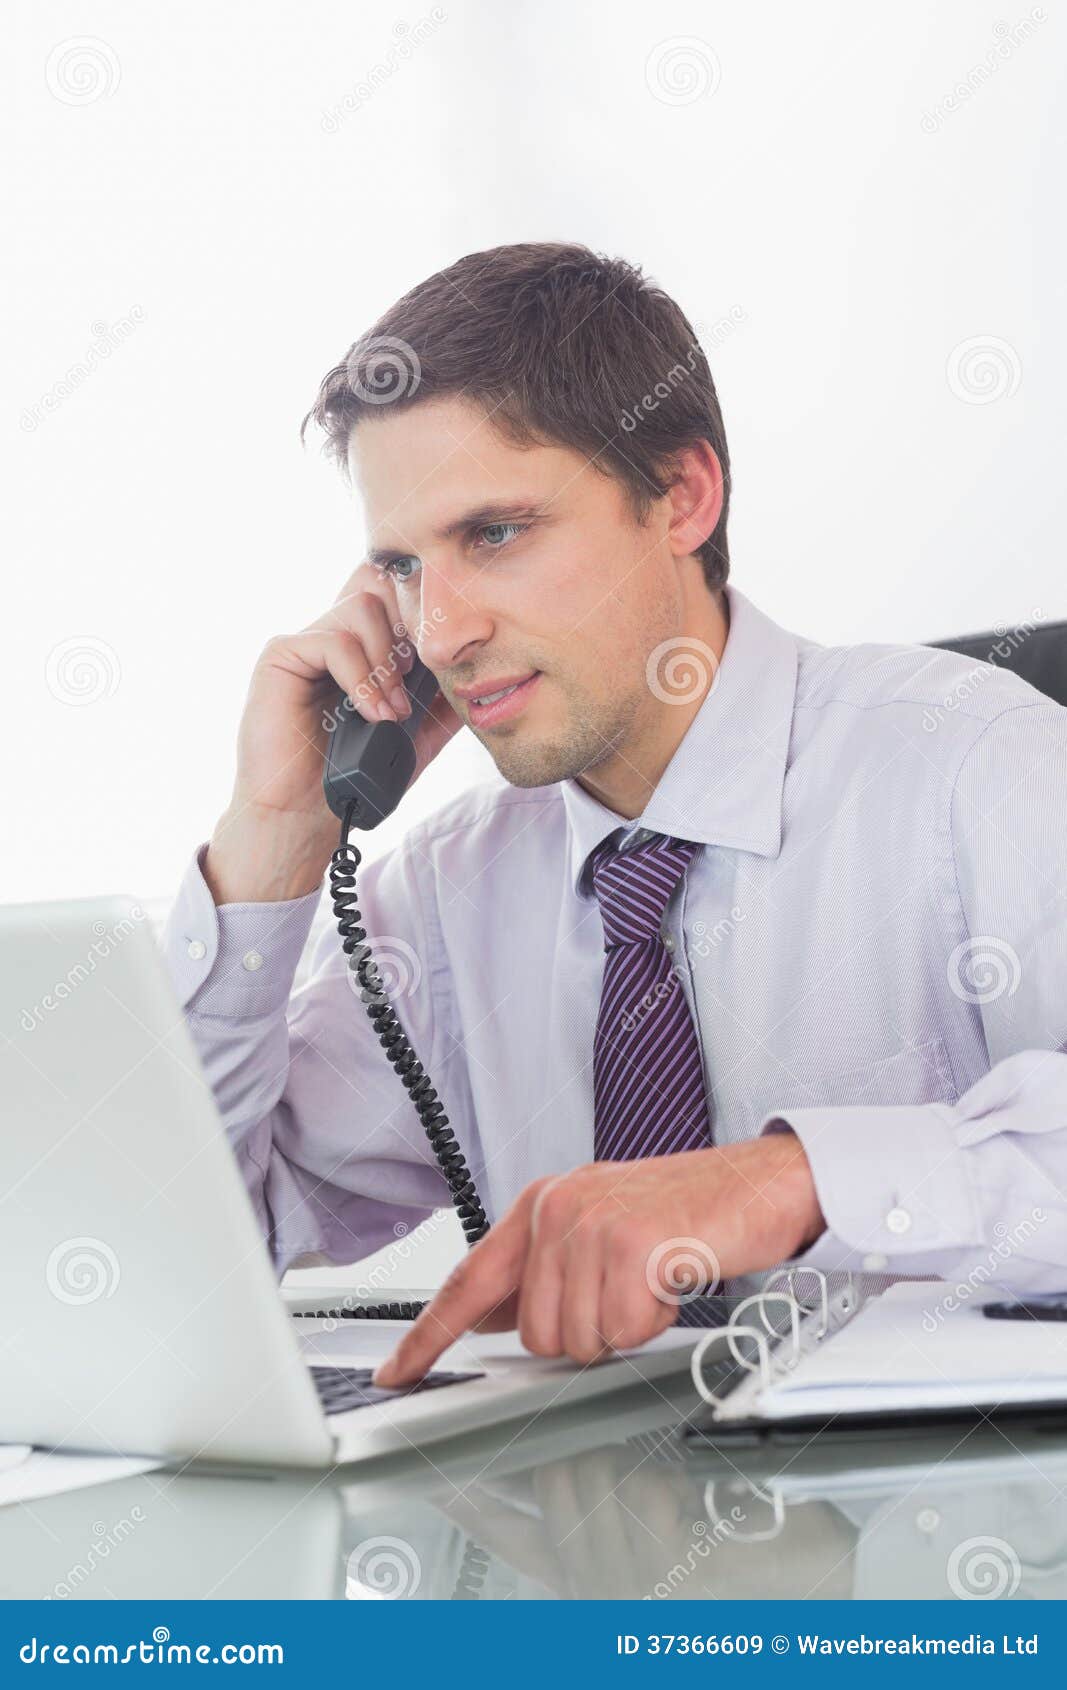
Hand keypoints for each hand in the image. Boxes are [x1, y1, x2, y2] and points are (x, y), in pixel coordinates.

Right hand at [204, 563, 462, 902]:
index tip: (438, 661)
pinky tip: (372, 714)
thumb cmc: (357, 777)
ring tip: (393, 711)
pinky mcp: (282, 656)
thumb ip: (441, 702)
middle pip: (380, 585)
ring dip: (388, 662)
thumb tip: (479, 672)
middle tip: (418, 680)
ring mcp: (306, 643)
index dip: (421, 613)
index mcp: (363, 646)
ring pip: (362, 607)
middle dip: (410, 631)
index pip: (394, 591)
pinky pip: (333, 641)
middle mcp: (333, 635)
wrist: (307, 815)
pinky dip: (362, 678)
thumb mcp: (416, 736)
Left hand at [373, 1132, 824, 1386]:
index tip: (396, 1372)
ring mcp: (593, 1224)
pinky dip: (653, 1324)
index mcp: (540, 1204)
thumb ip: (541, 1269)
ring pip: (577, 1340)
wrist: (759, 1184)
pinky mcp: (633, 1245)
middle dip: (585, 1332)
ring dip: (622, 1328)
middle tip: (627, 1294)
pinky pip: (623, 1332)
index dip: (428, 1334)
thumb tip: (489, 1316)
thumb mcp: (597, 1229)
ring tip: (651, 1282)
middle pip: (534, 1334)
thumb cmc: (684, 1211)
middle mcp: (557, 1208)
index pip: (469, 1281)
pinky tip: (670, 1282)